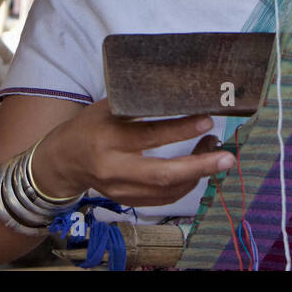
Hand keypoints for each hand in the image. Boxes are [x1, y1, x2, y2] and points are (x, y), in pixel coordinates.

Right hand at [33, 98, 235, 207]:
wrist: (63, 160)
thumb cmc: (90, 125)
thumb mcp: (109, 107)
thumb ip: (139, 103)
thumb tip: (182, 90)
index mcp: (107, 139)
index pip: (149, 136)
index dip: (180, 130)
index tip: (208, 120)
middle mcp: (114, 169)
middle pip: (163, 174)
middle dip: (200, 166)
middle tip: (228, 157)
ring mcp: (120, 190)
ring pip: (167, 191)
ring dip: (198, 175)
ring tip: (218, 155)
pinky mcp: (127, 201)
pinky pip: (164, 199)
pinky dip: (186, 185)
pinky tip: (199, 169)